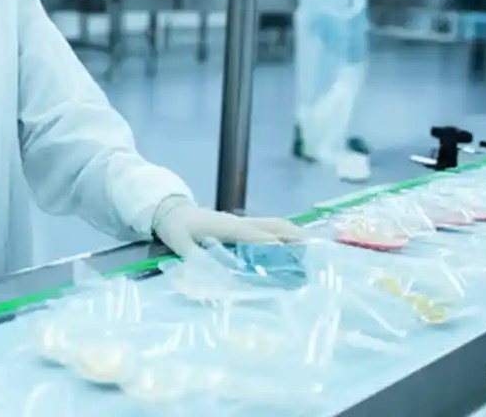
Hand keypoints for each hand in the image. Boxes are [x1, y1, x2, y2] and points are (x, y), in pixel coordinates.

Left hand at [151, 197, 304, 257]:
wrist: (171, 210)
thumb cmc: (177, 228)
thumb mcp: (181, 245)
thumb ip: (195, 259)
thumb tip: (212, 275)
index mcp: (228, 227)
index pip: (257, 236)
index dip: (275, 246)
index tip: (293, 259)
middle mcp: (241, 222)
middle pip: (275, 225)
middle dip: (295, 238)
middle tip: (315, 255)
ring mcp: (243, 222)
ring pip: (275, 224)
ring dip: (294, 234)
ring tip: (313, 251)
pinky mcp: (242, 226)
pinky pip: (269, 227)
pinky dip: (284, 234)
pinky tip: (294, 245)